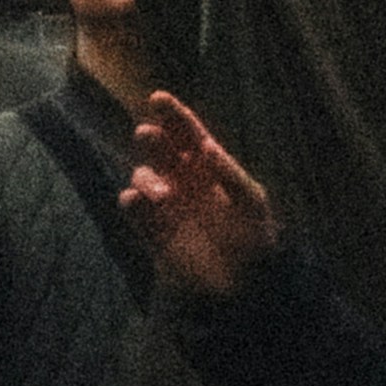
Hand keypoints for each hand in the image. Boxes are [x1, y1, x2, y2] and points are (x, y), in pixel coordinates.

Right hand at [123, 87, 280, 301]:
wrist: (245, 287)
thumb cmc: (254, 238)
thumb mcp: (252, 202)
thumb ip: (230, 174)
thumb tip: (206, 146)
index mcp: (208, 167)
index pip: (187, 132)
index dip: (172, 114)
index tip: (157, 98)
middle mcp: (183, 179)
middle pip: (159, 149)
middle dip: (151, 138)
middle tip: (148, 135)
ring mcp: (166, 205)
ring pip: (143, 177)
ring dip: (147, 178)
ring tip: (163, 194)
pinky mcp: (154, 232)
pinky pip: (134, 211)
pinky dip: (131, 202)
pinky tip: (136, 200)